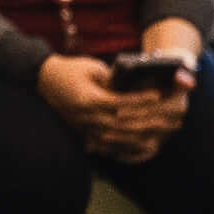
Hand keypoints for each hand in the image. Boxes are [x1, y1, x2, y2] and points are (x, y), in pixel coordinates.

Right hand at [38, 52, 183, 159]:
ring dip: (142, 135)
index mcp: (89, 100)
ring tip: (161, 131)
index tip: (158, 95)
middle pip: (124, 123)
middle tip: (169, 117)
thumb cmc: (69, 70)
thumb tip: (132, 88)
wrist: (44, 80)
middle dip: (148, 121)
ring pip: (118, 136)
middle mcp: (88, 117)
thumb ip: (113, 80)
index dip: (141, 100)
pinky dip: (127, 145)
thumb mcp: (92, 68)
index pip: (121, 102)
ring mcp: (86, 126)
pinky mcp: (85, 131)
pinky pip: (109, 143)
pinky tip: (142, 144)